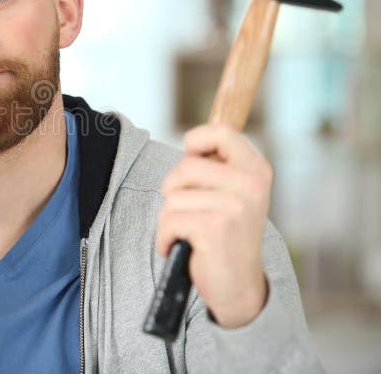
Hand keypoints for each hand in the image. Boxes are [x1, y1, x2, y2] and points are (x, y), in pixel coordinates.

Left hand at [156, 124, 271, 327]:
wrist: (239, 288)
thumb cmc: (227, 237)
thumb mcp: (233, 195)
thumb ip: (217, 169)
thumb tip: (190, 144)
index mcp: (256, 170)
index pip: (222, 132)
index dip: (196, 141)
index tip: (191, 158)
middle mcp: (250, 185)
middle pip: (185, 166)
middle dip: (173, 190)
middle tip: (187, 211)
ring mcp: (234, 206)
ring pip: (173, 196)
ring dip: (168, 219)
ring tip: (188, 234)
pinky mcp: (215, 228)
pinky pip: (169, 220)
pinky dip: (165, 237)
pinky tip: (179, 248)